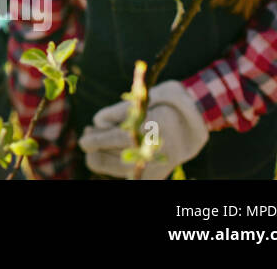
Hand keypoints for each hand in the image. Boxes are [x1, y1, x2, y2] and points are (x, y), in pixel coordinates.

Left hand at [78, 80, 208, 179]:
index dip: (97, 139)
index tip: (84, 136)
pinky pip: (128, 177)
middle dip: (94, 148)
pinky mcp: (156, 176)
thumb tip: (97, 124)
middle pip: (114, 157)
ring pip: (117, 169)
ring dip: (99, 158)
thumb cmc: (164, 104)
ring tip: (94, 144)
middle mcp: (157, 150)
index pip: (117, 138)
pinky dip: (113, 166)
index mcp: (154, 127)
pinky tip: (108, 154)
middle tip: (87, 136)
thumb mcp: (144, 99)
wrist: (192, 125)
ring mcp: (157, 166)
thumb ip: (119, 111)